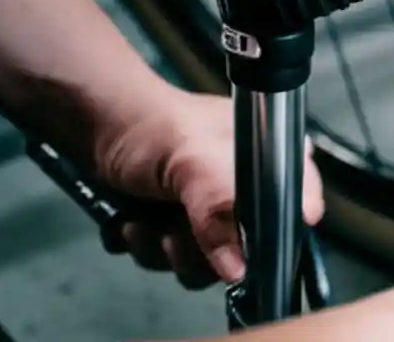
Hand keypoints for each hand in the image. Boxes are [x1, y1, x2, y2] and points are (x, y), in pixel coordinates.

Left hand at [91, 88, 323, 287]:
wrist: (94, 125)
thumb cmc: (153, 126)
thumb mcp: (194, 160)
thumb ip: (220, 208)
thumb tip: (239, 268)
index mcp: (270, 161)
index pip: (299, 206)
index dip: (278, 233)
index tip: (246, 247)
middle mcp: (248, 190)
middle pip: (250, 249)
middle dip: (204, 248)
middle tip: (177, 227)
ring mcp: (212, 211)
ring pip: (208, 263)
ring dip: (168, 249)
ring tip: (145, 219)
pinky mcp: (179, 228)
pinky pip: (173, 262)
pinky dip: (148, 248)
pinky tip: (133, 222)